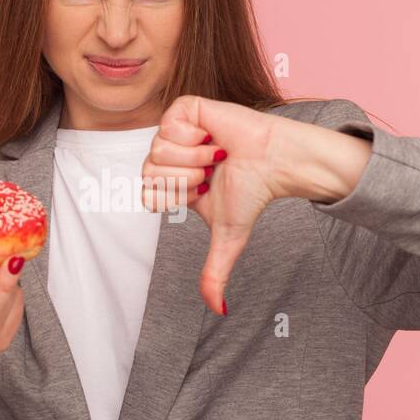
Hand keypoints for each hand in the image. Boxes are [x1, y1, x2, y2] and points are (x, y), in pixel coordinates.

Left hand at [139, 96, 289, 315]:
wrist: (273, 163)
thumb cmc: (252, 192)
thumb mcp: (228, 237)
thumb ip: (215, 273)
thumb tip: (219, 310)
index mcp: (170, 182)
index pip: (146, 196)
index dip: (177, 198)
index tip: (204, 193)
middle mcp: (167, 156)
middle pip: (147, 174)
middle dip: (185, 180)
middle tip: (211, 174)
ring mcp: (173, 131)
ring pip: (157, 151)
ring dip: (194, 160)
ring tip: (216, 156)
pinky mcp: (183, 109)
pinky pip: (169, 126)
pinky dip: (195, 138)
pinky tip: (212, 137)